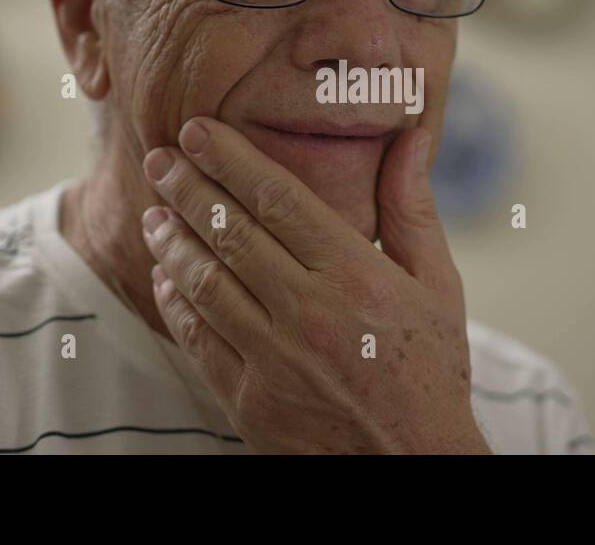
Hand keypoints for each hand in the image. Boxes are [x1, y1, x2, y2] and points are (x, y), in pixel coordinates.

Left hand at [140, 116, 489, 453]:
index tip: (197, 131)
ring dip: (172, 241)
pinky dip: (175, 301)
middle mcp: (311, 313)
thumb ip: (411, 208)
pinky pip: (197, 339)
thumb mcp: (439, 284)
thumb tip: (410, 137)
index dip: (230, 159)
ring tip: (155, 213)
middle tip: (159, 158)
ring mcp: (275, 360)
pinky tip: (165, 276)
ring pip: (205, 282)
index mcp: (357, 276)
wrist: (412, 463)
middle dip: (187, 187)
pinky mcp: (249, 402)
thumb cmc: (430, 368)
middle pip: (230, 233)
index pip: (278, 199)